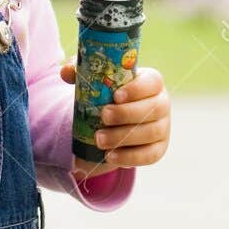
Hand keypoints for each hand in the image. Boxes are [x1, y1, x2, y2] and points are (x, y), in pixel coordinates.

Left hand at [59, 61, 169, 180]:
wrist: (115, 122)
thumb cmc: (108, 96)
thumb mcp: (97, 82)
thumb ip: (81, 73)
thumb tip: (65, 71)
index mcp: (151, 82)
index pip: (153, 82)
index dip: (137, 89)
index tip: (115, 95)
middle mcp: (162, 103)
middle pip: (154, 108)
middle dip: (127, 114)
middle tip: (103, 117)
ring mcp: (163, 127)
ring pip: (151, 133)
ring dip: (123, 137)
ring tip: (99, 139)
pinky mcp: (159, 148)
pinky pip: (150, 155)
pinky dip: (130, 157)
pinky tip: (110, 156)